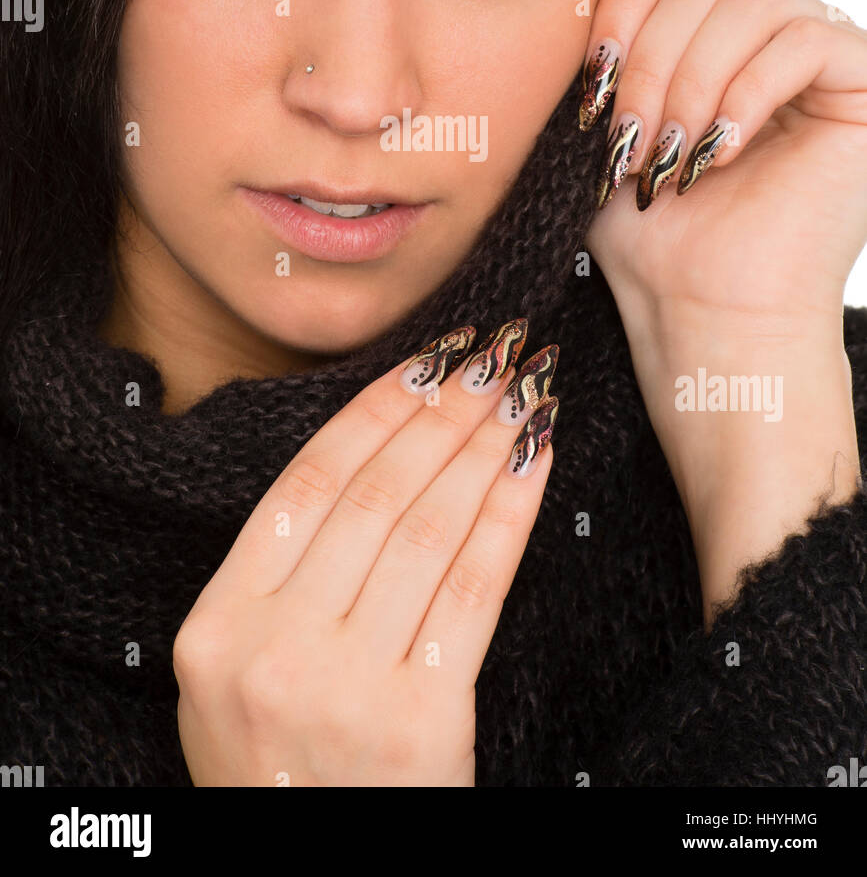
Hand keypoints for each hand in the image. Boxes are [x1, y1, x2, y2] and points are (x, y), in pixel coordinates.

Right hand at [172, 321, 557, 785]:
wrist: (309, 875)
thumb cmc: (281, 765)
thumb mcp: (239, 673)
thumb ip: (282, 578)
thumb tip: (378, 450)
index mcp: (218, 624)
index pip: (307, 485)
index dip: (376, 411)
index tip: (429, 359)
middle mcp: (273, 648)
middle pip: (374, 496)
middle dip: (445, 412)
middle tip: (494, 354)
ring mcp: (344, 687)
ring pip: (427, 532)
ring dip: (482, 449)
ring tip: (524, 394)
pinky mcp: (420, 722)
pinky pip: (473, 592)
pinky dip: (508, 517)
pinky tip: (534, 465)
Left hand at [582, 0, 866, 327]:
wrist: (700, 309)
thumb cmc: (648, 230)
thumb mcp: (604, 118)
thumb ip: (606, 41)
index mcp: (708, 22)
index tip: (593, 83)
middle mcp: (769, 25)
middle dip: (650, 61)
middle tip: (631, 144)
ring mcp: (821, 50)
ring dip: (692, 83)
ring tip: (671, 158)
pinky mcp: (864, 84)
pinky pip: (807, 38)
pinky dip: (748, 96)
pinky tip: (722, 155)